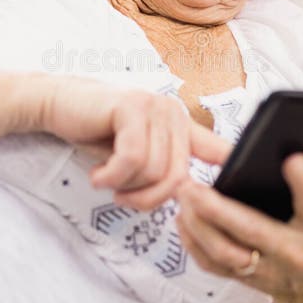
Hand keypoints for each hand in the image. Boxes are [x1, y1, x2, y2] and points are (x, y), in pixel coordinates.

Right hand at [36, 75, 231, 209]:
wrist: (57, 104)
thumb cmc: (96, 132)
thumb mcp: (137, 152)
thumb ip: (165, 165)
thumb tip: (192, 190)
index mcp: (181, 125)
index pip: (217, 151)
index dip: (234, 169)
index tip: (245, 189)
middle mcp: (174, 113)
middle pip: (177, 178)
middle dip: (147, 198)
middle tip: (121, 196)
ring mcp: (155, 106)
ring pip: (154, 171)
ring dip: (124, 187)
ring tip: (106, 178)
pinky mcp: (132, 107)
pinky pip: (132, 160)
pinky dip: (111, 177)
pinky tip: (97, 175)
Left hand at [174, 153, 302, 302]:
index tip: (291, 159)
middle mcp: (294, 255)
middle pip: (253, 231)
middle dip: (219, 209)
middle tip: (193, 185)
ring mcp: (268, 272)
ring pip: (226, 252)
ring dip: (199, 226)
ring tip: (182, 197)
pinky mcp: (247, 280)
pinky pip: (214, 266)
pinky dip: (194, 245)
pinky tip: (183, 220)